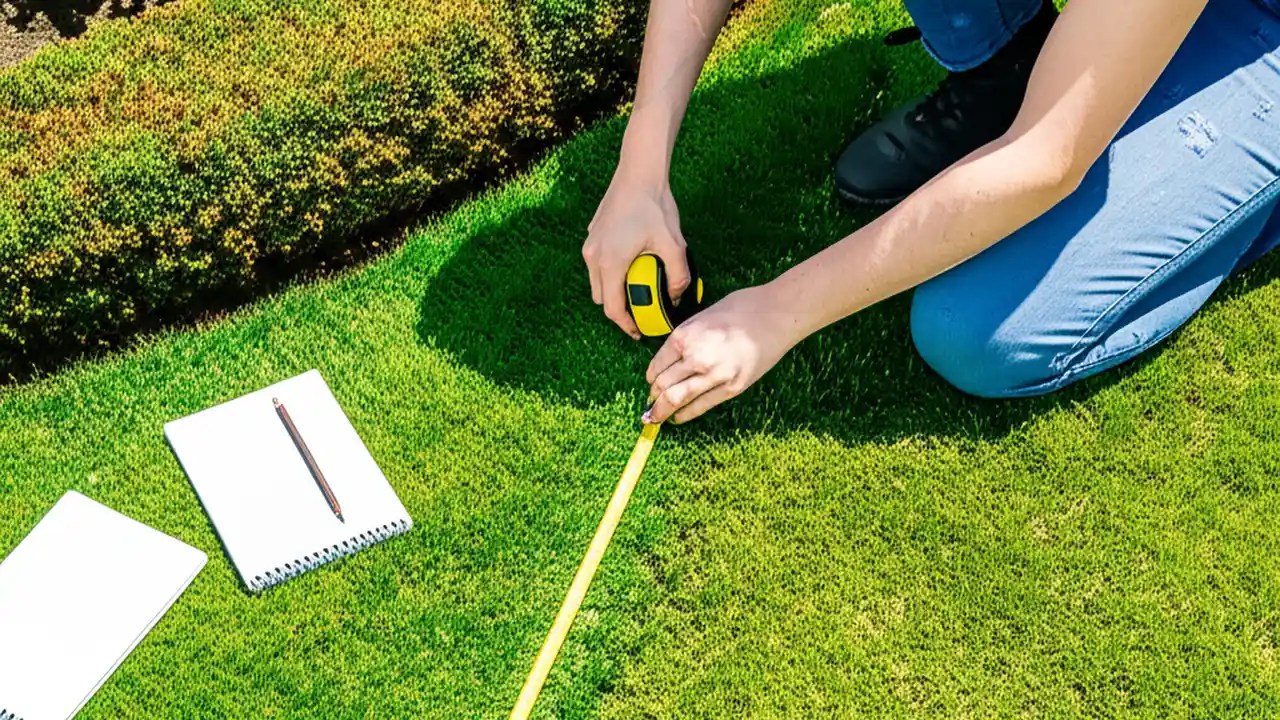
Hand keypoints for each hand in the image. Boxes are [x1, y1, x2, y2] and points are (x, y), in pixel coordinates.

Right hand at [582, 172, 690, 338]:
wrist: (638, 173)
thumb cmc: (654, 206)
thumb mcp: (673, 244)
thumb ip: (678, 276)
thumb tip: (676, 296)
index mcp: (611, 263)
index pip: (612, 308)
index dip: (626, 325)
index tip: (639, 330)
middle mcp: (594, 257)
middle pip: (602, 299)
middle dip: (620, 310)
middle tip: (642, 312)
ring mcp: (590, 245)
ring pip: (597, 282)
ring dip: (614, 291)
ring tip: (639, 288)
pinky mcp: (593, 235)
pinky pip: (597, 265)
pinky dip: (611, 273)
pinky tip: (633, 263)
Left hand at [644, 284, 802, 423]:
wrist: (775, 315)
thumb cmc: (741, 309)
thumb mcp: (701, 317)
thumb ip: (685, 339)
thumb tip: (669, 361)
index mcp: (684, 337)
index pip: (656, 366)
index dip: (650, 378)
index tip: (650, 382)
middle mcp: (695, 357)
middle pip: (662, 386)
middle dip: (653, 398)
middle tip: (649, 404)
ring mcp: (714, 375)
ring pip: (677, 400)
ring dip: (661, 412)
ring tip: (654, 418)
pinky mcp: (732, 388)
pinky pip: (701, 406)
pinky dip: (684, 415)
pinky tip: (677, 418)